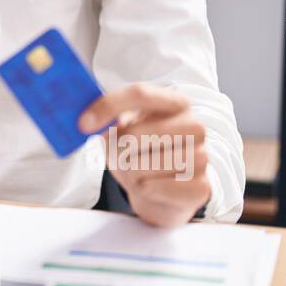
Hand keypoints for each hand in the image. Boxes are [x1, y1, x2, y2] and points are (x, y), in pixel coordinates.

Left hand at [79, 83, 210, 226]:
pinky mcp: (201, 188)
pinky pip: (152, 188)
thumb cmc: (140, 153)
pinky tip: (149, 187)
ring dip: (127, 172)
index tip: (83, 124)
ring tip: (136, 172)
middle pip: (135, 134)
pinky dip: (141, 190)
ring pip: (140, 165)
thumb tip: (84, 121)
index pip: (139, 93)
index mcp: (176, 103)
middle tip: (119, 156)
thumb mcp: (124, 129)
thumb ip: (108, 118)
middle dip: (115, 150)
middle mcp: (195, 127)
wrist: (162, 192)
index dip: (107, 106)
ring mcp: (202, 157)